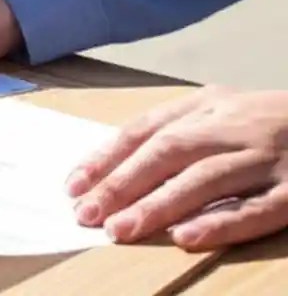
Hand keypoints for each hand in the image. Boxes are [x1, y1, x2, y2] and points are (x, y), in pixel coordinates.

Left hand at [68, 85, 287, 250]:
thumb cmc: (273, 123)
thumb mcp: (224, 111)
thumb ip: (178, 130)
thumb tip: (114, 167)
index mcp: (210, 105)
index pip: (147, 129)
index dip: (108, 157)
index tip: (74, 185)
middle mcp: (235, 126)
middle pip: (169, 152)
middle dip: (123, 183)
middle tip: (86, 213)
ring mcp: (268, 158)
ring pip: (205, 179)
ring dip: (158, 205)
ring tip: (121, 230)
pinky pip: (257, 208)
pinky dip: (220, 222)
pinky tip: (187, 237)